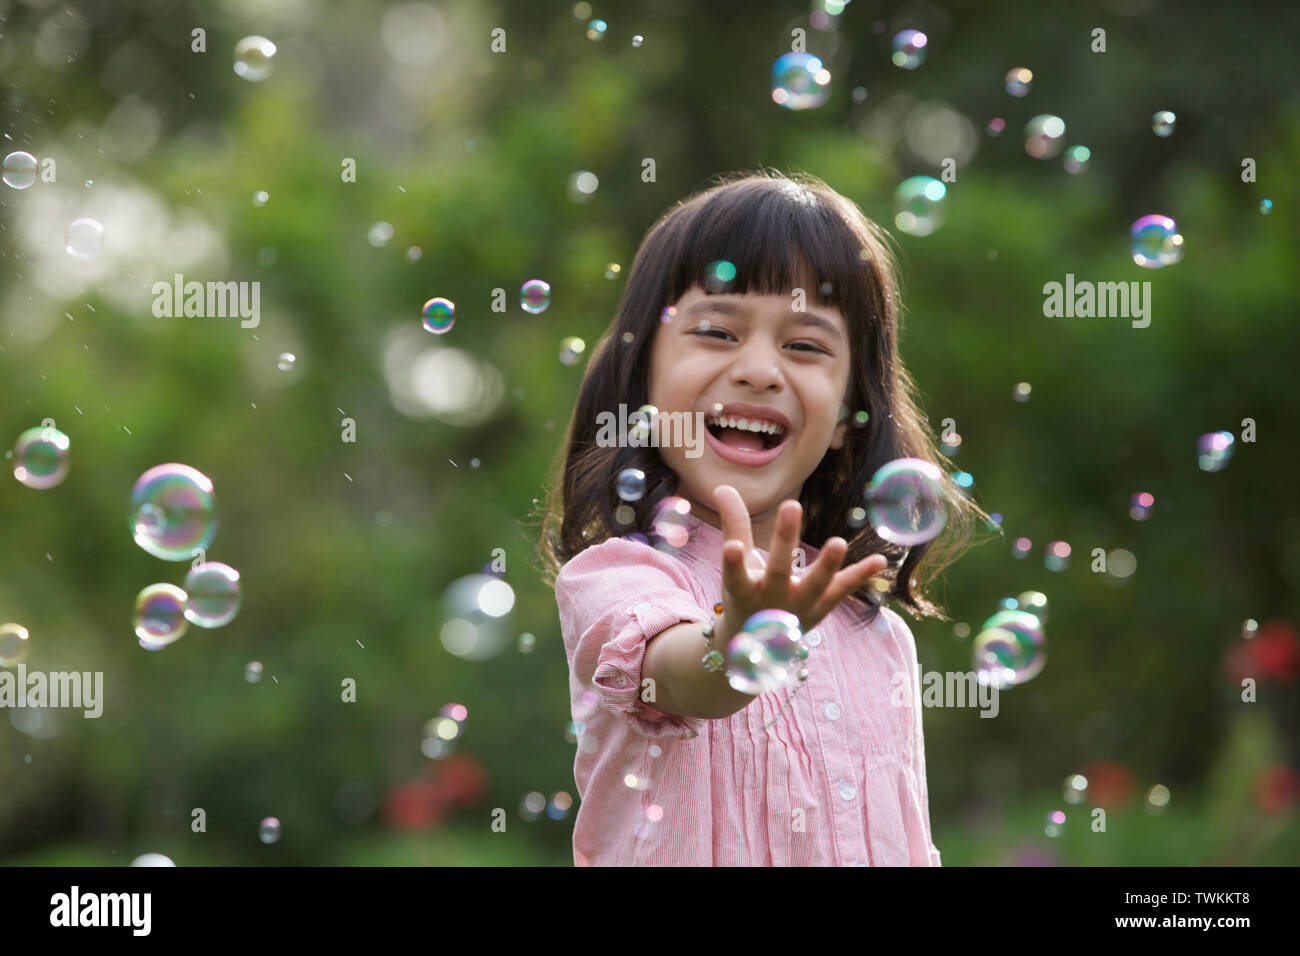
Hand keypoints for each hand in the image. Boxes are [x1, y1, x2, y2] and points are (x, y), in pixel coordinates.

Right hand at [711, 485, 888, 646]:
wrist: (759, 646)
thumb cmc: (746, 595)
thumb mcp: (738, 565)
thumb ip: (734, 525)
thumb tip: (722, 487)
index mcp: (744, 592)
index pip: (736, 577)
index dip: (733, 563)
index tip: (731, 546)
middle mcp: (772, 601)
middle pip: (778, 571)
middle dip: (784, 539)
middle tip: (790, 505)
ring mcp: (799, 607)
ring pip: (814, 585)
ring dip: (827, 564)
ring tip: (838, 542)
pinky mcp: (822, 608)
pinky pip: (842, 590)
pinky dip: (860, 575)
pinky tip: (880, 560)